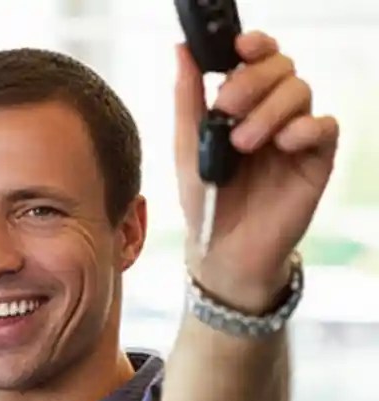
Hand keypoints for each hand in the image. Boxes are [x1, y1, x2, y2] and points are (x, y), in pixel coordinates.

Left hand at [174, 31, 339, 313]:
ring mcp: (295, 134)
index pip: (258, 58)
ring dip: (269, 109)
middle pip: (281, 68)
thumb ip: (188, 98)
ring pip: (301, 91)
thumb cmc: (205, 198)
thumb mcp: (188, 145)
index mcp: (242, 104)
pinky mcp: (317, 159)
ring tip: (242, 143)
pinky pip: (325, 126)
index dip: (254, 45)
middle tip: (227, 107)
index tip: (238, 47)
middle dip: (253, 80)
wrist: (222, 249)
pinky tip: (283, 144)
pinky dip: (304, 128)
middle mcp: (272, 112)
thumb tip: (182, 50)